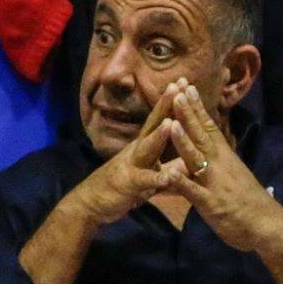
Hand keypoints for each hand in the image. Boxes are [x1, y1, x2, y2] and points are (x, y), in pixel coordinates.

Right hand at [63, 85, 184, 227]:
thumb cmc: (123, 185)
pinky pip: (144, 181)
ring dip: (159, 136)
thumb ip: (168, 165)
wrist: (92, 202)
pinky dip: (157, 178)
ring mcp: (132, 165)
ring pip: (147, 148)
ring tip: (172, 123)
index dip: (172, 101)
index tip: (184, 81)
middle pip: (153, 123)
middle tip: (178, 85)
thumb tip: (190, 159)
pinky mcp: (129, 184)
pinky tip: (169, 177)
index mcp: (144, 145)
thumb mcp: (149, 173)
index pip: (160, 119)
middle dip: (166, 105)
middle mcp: (137, 150)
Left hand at [159, 80, 282, 254]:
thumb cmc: (249, 202)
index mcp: (225, 157)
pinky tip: (168, 173)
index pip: (209, 126)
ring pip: (196, 158)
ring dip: (183, 140)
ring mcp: (214, 183)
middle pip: (201, 134)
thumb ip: (217, 162)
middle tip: (178, 90)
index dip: (198, 107)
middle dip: (188, 113)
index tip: (188, 87)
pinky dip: (181, 181)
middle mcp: (219, 164)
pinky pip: (193, 191)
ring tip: (171, 121)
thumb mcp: (232, 176)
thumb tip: (207, 150)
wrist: (267, 225)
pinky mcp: (210, 203)